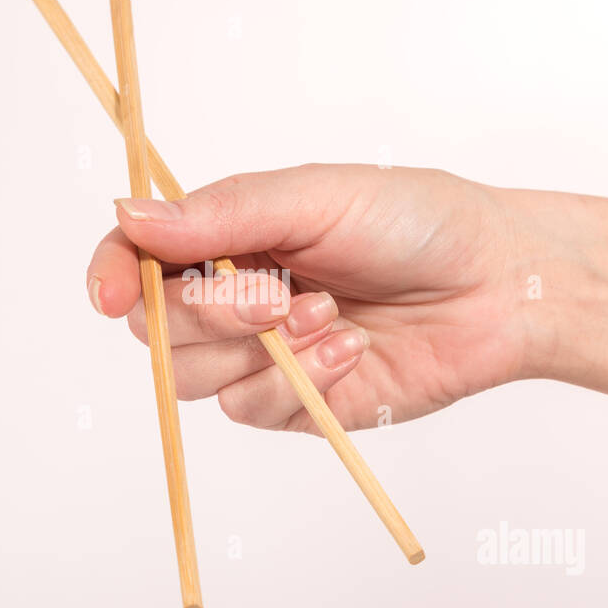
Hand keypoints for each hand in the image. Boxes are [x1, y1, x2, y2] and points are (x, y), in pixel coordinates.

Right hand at [85, 164, 530, 432]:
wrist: (498, 286)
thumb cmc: (416, 222)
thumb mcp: (316, 198)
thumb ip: (222, 214)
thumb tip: (129, 217)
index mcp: (230, 235)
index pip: (137, 258)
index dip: (112, 274)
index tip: (109, 293)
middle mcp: (236, 295)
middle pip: (157, 326)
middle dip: (209, 313)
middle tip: (275, 293)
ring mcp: (263, 353)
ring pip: (194, 377)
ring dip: (257, 347)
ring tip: (329, 314)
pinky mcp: (297, 402)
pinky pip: (251, 409)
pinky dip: (298, 380)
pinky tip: (350, 348)